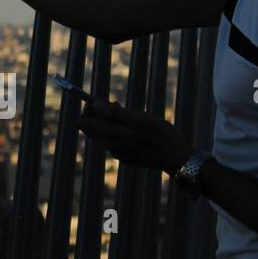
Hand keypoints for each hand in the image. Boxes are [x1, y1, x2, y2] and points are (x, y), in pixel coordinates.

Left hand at [77, 99, 192, 174]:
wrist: (175, 157)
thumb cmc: (160, 134)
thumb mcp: (140, 120)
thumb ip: (115, 113)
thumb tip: (94, 104)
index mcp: (110, 136)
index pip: (82, 122)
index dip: (89, 109)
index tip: (101, 101)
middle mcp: (109, 146)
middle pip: (89, 128)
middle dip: (98, 113)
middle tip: (116, 105)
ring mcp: (116, 152)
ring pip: (101, 133)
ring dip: (109, 121)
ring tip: (126, 114)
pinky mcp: (123, 157)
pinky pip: (112, 141)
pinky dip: (117, 131)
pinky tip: (131, 127)